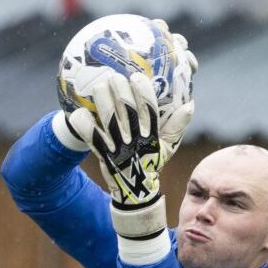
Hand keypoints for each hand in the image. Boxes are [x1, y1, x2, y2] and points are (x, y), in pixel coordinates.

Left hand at [64, 71, 170, 238]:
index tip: (137, 77)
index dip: (143, 92)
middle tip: (113, 77)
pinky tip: (78, 112)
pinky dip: (83, 125)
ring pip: (109, 120)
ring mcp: (117, 147)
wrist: (135, 190)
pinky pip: (90, 138)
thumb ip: (177, 125)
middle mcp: (134, 140)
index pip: (149, 111)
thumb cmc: (152, 161)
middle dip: (119, 92)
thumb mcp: (169, 146)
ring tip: (99, 86)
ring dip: (103, 101)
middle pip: (126, 112)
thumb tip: (190, 104)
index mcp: (151, 136)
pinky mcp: (102, 154)